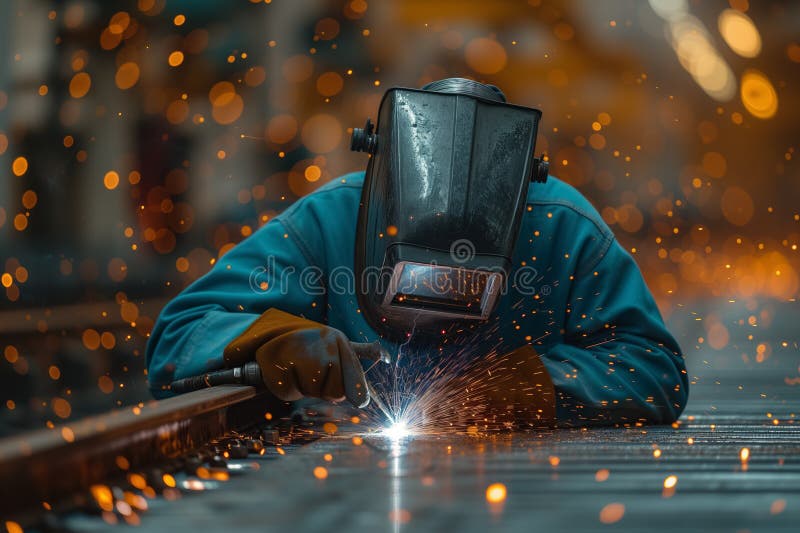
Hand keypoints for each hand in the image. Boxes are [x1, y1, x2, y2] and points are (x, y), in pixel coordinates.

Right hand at [224, 309, 373, 406]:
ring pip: (312, 392)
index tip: (361, 401)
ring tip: (299, 369)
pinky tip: (286, 372)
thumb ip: (359, 352)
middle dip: (324, 389)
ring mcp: (301, 351)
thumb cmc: (312, 345)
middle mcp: (323, 344)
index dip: (359, 393)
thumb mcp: (337, 343)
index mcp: (340, 341)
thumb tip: (385, 356)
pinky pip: (290, 392)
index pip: (355, 376)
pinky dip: (288, 388)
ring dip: (305, 388)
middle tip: (314, 373)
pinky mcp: (278, 362)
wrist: (275, 335)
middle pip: (335, 392)